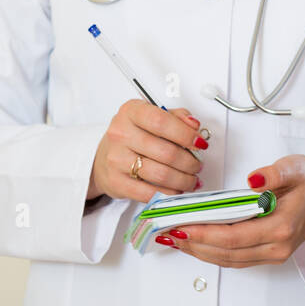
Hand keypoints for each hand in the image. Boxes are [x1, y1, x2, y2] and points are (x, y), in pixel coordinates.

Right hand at [87, 101, 206, 204]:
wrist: (104, 156)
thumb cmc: (133, 134)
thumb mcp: (152, 116)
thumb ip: (176, 116)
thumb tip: (194, 125)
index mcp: (132, 112)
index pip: (162, 121)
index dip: (186, 134)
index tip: (200, 142)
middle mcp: (121, 134)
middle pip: (166, 152)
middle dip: (190, 162)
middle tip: (197, 165)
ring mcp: (116, 159)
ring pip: (161, 174)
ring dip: (183, 180)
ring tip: (191, 179)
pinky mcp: (116, 182)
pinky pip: (149, 193)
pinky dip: (169, 193)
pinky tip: (176, 190)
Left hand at [156, 154, 304, 266]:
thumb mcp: (295, 167)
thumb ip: (274, 173)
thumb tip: (252, 181)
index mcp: (282, 227)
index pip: (235, 236)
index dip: (205, 233)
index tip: (182, 224)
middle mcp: (276, 248)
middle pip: (226, 252)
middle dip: (194, 243)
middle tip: (167, 231)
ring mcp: (272, 255)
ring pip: (227, 260)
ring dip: (198, 251)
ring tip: (173, 238)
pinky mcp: (266, 256)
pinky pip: (233, 259)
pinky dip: (210, 252)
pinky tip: (194, 243)